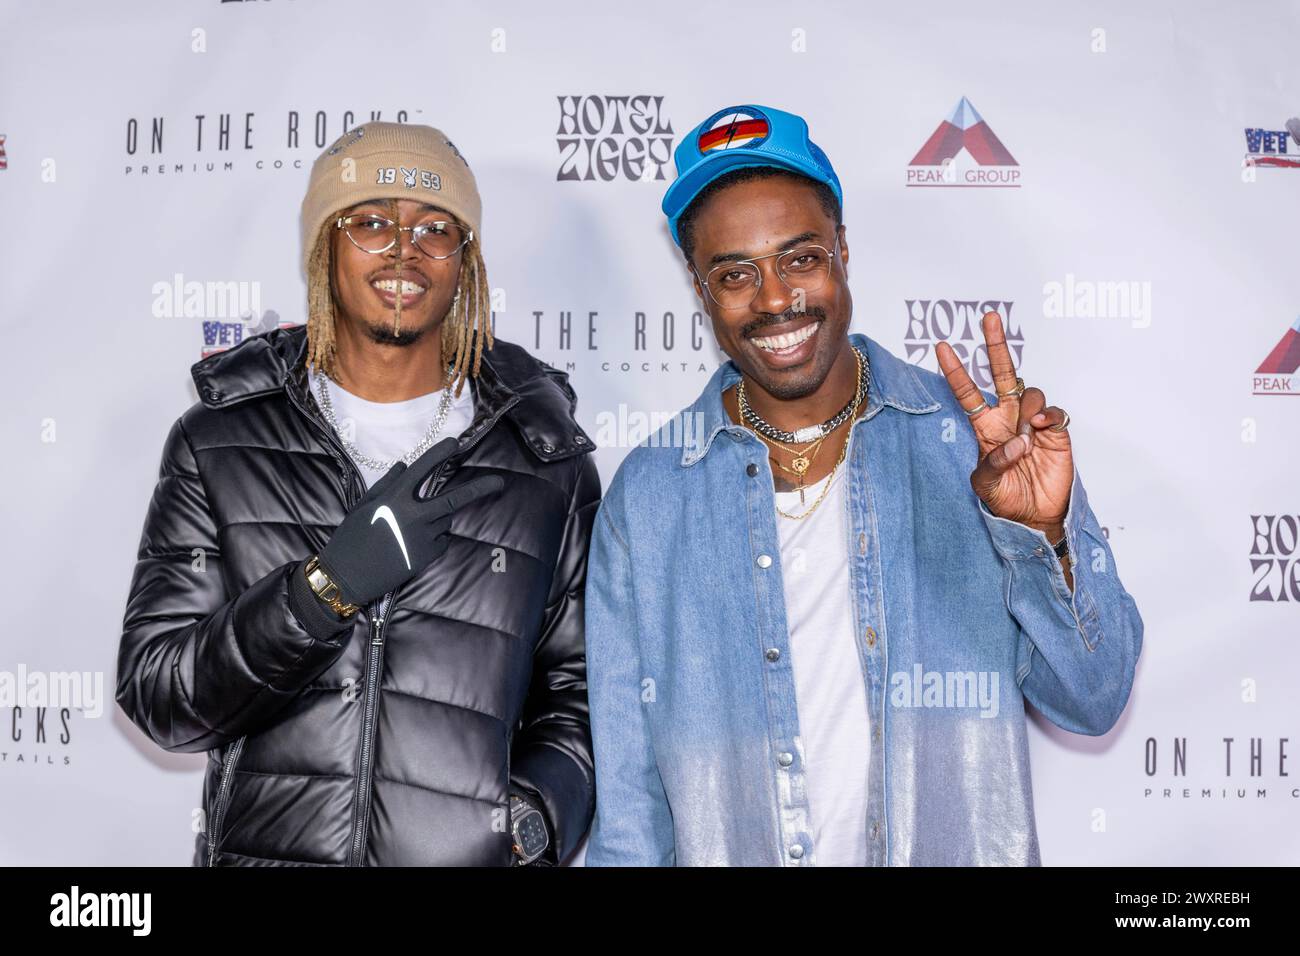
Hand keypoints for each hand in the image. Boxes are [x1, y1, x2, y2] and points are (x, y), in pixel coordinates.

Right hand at [317, 437, 503, 606]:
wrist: (348, 576)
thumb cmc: (351, 537)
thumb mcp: (363, 505)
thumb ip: (386, 484)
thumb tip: (404, 465)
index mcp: (395, 498)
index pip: (423, 469)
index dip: (440, 454)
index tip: (455, 442)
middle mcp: (414, 515)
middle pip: (455, 499)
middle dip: (480, 489)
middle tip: (500, 483)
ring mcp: (423, 536)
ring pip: (444, 519)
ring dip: (437, 517)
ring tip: (411, 529)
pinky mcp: (427, 555)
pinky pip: (441, 539)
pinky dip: (434, 537)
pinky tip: (412, 544)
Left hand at [935, 311, 1072, 538]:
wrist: (1035, 517)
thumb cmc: (1005, 499)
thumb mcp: (985, 485)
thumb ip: (993, 463)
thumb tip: (1017, 441)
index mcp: (985, 428)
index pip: (967, 393)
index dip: (955, 370)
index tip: (941, 347)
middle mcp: (1008, 418)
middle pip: (1002, 374)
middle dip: (995, 345)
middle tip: (988, 318)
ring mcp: (1032, 422)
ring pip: (1030, 393)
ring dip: (1026, 410)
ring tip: (1025, 437)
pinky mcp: (1056, 431)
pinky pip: (1054, 411)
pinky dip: (1048, 415)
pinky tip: (1041, 429)